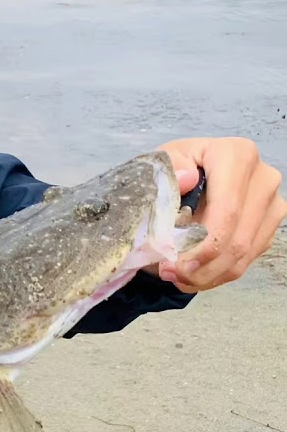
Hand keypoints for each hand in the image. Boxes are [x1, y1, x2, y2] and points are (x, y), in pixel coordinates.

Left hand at [155, 137, 284, 291]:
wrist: (184, 175)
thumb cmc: (171, 170)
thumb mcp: (160, 163)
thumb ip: (169, 168)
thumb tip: (187, 178)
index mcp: (237, 155)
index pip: (227, 212)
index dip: (203, 245)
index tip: (174, 264)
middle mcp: (263, 178)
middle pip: (238, 239)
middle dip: (202, 266)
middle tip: (169, 274)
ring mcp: (271, 203)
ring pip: (244, 255)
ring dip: (208, 274)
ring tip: (176, 276)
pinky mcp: (269, 225)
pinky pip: (247, 260)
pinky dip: (217, 274)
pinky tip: (193, 274)